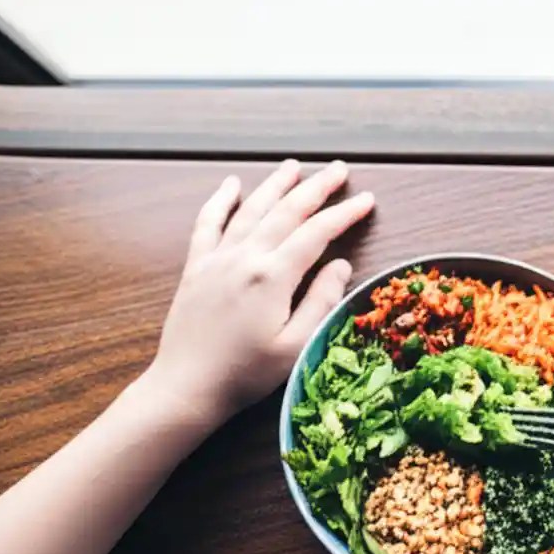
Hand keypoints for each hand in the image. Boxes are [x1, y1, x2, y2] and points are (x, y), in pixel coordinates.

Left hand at [142, 160, 373, 422]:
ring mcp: (217, 259)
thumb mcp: (295, 346)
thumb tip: (341, 265)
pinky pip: (208, 222)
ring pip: (251, 209)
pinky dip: (221, 200)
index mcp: (272, 277)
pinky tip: (232, 184)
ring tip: (294, 166)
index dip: (344, 214)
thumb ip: (321, 302)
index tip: (367, 199)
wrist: (186, 387)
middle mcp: (244, 258)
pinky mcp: (196, 267)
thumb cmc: (245, 375)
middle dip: (316, 187)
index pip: (317, 233)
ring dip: (275, 185)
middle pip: (287, 211)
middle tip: (339, 169)